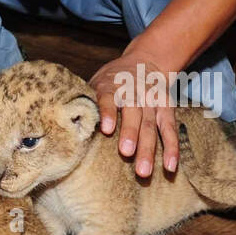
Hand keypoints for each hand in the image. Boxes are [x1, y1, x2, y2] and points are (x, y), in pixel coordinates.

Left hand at [89, 51, 178, 177]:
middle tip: (126, 153)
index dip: (108, 112)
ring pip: (151, 125)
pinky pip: (169, 130)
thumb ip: (86, 103)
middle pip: (133, 113)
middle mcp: (134, 92)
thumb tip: (64, 125)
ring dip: (148, 148)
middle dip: (130, 133)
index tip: (106, 128)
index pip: (108, 97)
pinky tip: (169, 167)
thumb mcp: (96, 84)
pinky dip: (171, 149)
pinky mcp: (167, 109)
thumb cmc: (111, 82)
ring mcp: (152, 101)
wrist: (144, 63)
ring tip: (144, 171)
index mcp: (111, 85)